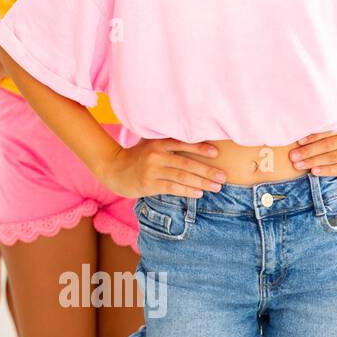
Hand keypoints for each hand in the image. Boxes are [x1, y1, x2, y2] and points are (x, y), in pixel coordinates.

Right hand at [99, 138, 226, 198]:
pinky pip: (172, 188)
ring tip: (216, 187)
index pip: (183, 143)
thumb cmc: (138, 157)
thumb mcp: (150, 143)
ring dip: (201, 183)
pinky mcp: (148, 184)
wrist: (114, 169)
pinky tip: (199, 193)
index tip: (216, 154)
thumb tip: (198, 142)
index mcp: (158, 142)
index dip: (200, 148)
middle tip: (223, 176)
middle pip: (186, 163)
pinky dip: (187, 191)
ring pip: (181, 177)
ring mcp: (151, 170)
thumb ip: (168, 142)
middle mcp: (155, 155)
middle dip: (207, 170)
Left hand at [289, 126, 336, 178]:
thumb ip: (333, 133)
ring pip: (332, 157)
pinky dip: (326, 170)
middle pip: (327, 145)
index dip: (311, 136)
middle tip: (292, 156)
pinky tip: (314, 172)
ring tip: (298, 165)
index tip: (296, 142)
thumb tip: (304, 138)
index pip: (327, 132)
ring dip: (313, 162)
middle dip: (307, 151)